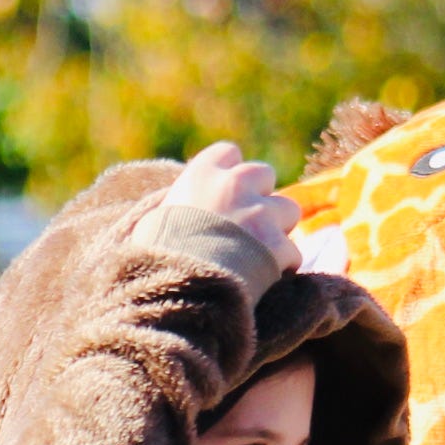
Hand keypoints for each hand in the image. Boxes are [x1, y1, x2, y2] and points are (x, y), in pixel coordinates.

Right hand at [136, 140, 301, 276]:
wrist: (173, 291)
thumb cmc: (153, 260)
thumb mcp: (151, 223)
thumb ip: (176, 207)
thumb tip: (177, 212)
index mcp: (201, 175)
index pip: (228, 153)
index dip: (229, 173)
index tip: (225, 194)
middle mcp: (234, 185)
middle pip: (264, 174)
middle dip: (258, 196)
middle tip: (245, 225)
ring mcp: (258, 214)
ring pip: (288, 210)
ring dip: (277, 230)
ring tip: (259, 254)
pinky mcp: (277, 246)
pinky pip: (292, 253)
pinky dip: (282, 267)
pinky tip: (266, 281)